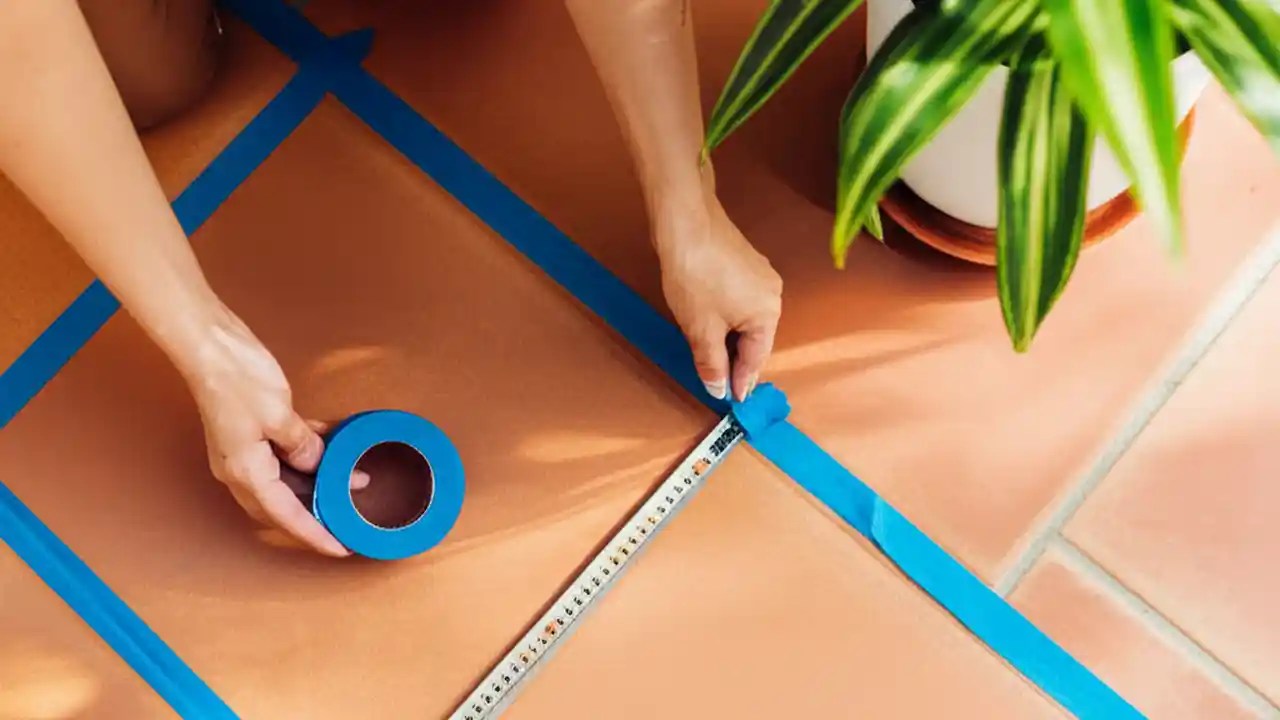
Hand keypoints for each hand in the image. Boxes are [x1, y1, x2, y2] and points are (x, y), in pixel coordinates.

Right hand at [179, 304, 367, 556]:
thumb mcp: (280, 416)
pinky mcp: (248, 432)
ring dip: (315, 480)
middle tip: (347, 517)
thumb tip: (316, 466)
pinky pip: (281, 453)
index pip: (287, 516)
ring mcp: (242, 451)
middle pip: (283, 504)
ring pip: (284, 480)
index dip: (314, 534)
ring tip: (350, 477)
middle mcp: (240, 469)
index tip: (339, 548)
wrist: (207, 344)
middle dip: (316, 513)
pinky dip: (306, 452)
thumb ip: (303, 446)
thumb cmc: (238, 378)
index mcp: (246, 472)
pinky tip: (333, 443)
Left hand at [655, 194, 781, 401]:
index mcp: (768, 314)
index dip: (741, 382)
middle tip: (719, 381)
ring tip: (711, 355)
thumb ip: (712, 363)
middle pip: (755, 339)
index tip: (733, 400)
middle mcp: (772, 294)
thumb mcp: (701, 329)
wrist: (685, 223)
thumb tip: (718, 388)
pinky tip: (710, 322)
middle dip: (736, 359)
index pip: (756, 359)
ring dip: (729, 338)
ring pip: (746, 319)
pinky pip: (740, 301)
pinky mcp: (745, 263)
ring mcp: (760, 276)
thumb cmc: (695, 276)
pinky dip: (726, 317)